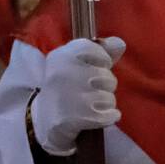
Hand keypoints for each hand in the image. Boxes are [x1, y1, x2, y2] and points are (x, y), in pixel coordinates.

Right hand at [31, 37, 124, 155]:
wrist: (44, 120)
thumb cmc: (66, 87)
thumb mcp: (77, 64)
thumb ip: (101, 52)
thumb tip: (120, 44)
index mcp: (61, 56)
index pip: (93, 48)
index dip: (102, 60)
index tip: (94, 68)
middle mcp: (63, 73)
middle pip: (107, 77)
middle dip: (105, 86)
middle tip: (88, 91)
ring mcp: (69, 96)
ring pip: (109, 98)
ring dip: (105, 104)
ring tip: (90, 105)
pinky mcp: (75, 118)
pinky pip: (109, 115)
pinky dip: (108, 117)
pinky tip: (97, 117)